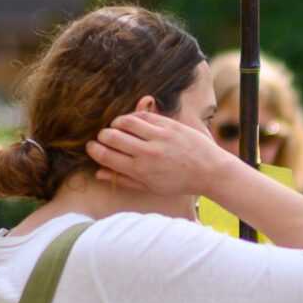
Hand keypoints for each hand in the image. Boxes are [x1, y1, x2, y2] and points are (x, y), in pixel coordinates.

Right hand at [87, 107, 231, 196]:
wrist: (210, 171)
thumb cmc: (179, 182)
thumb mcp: (151, 187)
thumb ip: (124, 179)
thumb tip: (98, 172)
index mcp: (140, 171)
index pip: (104, 155)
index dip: (93, 149)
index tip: (92, 147)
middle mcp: (147, 153)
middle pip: (110, 136)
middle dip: (102, 135)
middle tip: (104, 137)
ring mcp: (158, 137)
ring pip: (124, 121)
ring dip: (116, 123)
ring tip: (117, 127)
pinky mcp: (169, 125)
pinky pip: (143, 114)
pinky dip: (134, 116)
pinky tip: (134, 122)